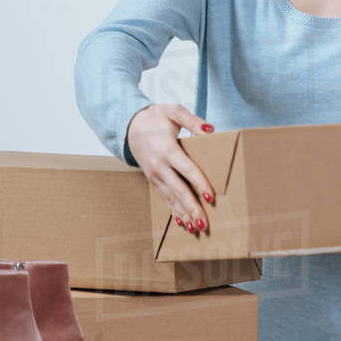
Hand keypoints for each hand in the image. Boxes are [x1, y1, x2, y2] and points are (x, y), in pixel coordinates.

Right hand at [125, 103, 216, 233]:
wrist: (129, 126)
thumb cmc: (155, 118)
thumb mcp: (174, 111)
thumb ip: (192, 120)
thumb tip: (210, 129)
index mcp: (167, 150)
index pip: (187, 170)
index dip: (200, 183)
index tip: (211, 197)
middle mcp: (159, 166)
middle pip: (179, 190)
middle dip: (192, 208)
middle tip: (204, 223)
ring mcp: (154, 175)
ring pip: (171, 198)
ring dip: (184, 214)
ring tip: (196, 229)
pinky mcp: (152, 180)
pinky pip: (164, 198)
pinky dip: (173, 211)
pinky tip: (182, 223)